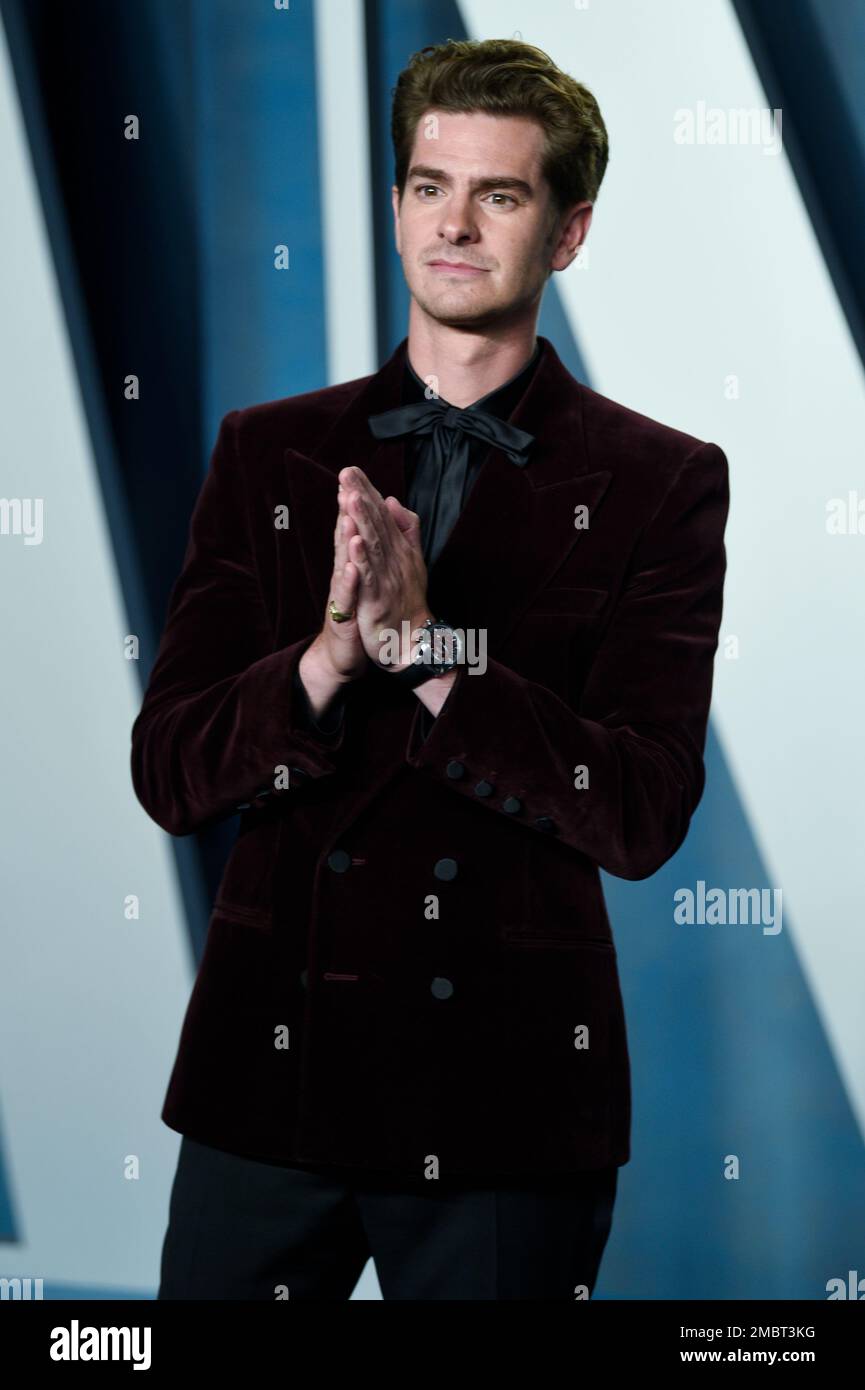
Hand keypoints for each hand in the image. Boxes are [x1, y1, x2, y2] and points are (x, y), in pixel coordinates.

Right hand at [304, 490, 367, 688]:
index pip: (353, 527)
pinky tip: (352, 564)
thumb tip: (366, 525)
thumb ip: (366, 551)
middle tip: (345, 479)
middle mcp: (343, 573)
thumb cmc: (356, 614)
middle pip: (344, 535)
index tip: (354, 473)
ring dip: (345, 537)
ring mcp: (341, 593)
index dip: (354, 501)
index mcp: (352, 563)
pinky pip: (346, 596)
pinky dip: (349, 579)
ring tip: (348, 512)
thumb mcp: (364, 579)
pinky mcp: (344, 615)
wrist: (344, 654)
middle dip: (345, 508)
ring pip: (343, 561)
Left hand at [338, 466, 431, 670]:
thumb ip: (405, 530)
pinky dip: (362, 559)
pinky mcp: (378, 599)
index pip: (381, 515)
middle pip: (376, 524)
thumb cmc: (409, 600)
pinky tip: (354, 541)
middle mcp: (394, 559)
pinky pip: (369, 577)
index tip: (352, 470)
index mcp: (398, 549)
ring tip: (351, 496)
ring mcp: (386, 578)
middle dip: (362, 497)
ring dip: (362, 520)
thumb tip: (393, 501)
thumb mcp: (410, 559)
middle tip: (348, 472)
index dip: (367, 492)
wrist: (413, 640)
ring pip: (373, 545)